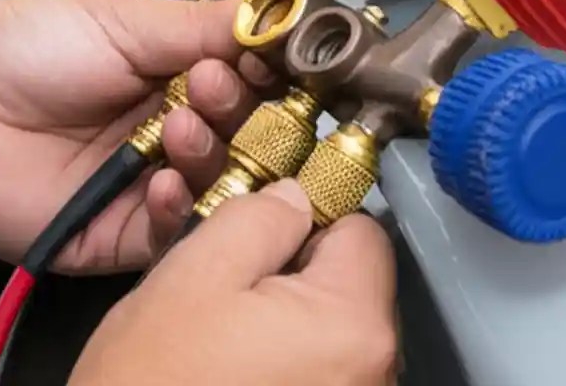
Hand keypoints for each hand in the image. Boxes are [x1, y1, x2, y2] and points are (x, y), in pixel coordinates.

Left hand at [0, 0, 278, 273]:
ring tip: (180, 129)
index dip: (269, 78)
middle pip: (247, 140)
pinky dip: (178, 211)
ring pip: (219, 189)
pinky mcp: (118, 235)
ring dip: (211, 157)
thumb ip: (206, 25)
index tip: (277, 64)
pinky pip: (172, 237)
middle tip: (217, 91)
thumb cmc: (14, 51)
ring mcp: (144, 186)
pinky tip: (164, 183)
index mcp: (172, 76)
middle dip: (244, 118)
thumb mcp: (123, 19)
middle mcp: (166, 132)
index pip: (251, 85)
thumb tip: (278, 18)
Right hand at [68, 179, 401, 385]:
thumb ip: (258, 218)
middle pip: (349, 284)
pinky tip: (230, 368)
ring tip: (219, 333)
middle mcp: (371, 372)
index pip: (362, 230)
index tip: (260, 225)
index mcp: (352, 324)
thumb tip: (293, 197)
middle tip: (226, 283)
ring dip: (281, 317)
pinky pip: (315, 370)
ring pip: (327, 329)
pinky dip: (281, 362)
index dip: (306, 215)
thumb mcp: (194, 275)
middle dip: (292, 270)